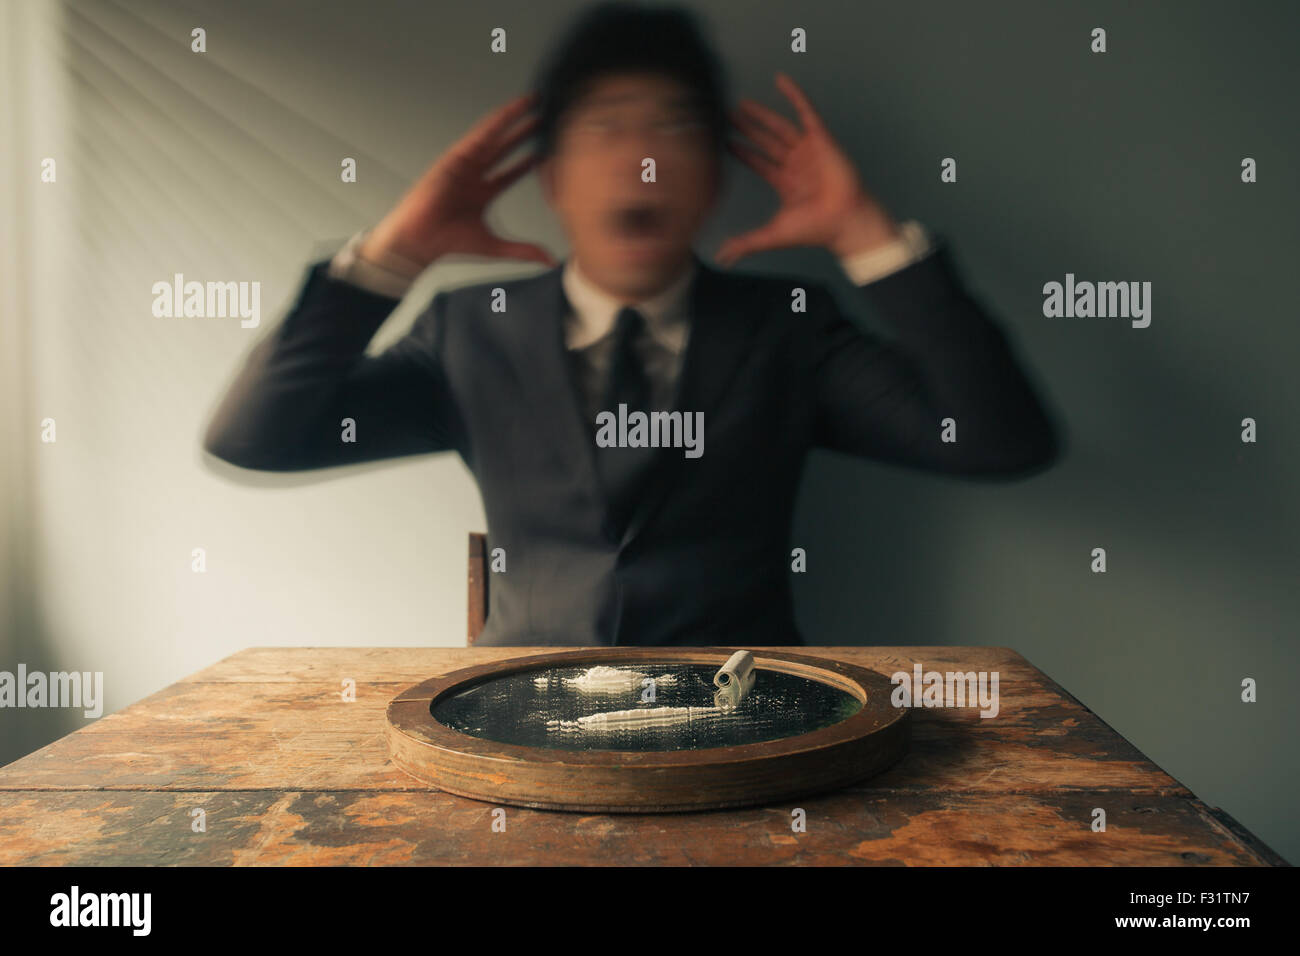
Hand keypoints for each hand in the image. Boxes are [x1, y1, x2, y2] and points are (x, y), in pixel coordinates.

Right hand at [360, 94, 555, 269]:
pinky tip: (506, 114)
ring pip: (492, 137)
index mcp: (482, 193)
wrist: (421, 241)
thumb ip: (523, 250)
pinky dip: (491, 125)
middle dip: (522, 132)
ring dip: (510, 119)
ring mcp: (463, 165)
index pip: (510, 172)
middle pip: (503, 148)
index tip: (545, 150)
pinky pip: (476, 138)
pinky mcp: (453, 159)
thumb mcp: (495, 246)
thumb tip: (548, 260)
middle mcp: (473, 175)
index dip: (528, 161)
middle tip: (542, 116)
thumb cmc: (448, 243)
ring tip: (530, 103)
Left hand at [716, 73, 900, 266]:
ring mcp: (809, 150)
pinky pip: (806, 111)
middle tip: (729, 115)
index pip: (760, 163)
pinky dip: (794, 96)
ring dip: (761, 115)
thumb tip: (722, 258)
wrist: (843, 220)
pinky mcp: (821, 138)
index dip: (743, 153)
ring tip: (741, 104)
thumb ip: (745, 243)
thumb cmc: (815, 229)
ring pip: (780, 126)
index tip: (726, 142)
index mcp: (787, 183)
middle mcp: (796, 165)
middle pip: (767, 142)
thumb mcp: (772, 234)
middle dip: (748, 129)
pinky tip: (780, 80)